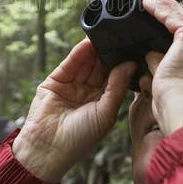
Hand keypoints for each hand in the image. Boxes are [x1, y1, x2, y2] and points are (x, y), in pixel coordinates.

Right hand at [12, 39, 135, 182]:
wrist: (47, 148)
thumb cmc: (80, 139)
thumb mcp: (105, 112)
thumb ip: (117, 87)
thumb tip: (130, 64)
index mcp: (104, 102)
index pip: (116, 77)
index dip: (124, 63)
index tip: (135, 47)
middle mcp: (89, 92)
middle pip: (101, 67)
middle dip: (110, 52)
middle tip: (122, 35)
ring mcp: (72, 85)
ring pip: (87, 62)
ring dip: (95, 49)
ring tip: (107, 34)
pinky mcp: (56, 80)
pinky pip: (70, 63)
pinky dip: (79, 53)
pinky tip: (88, 42)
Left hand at [142, 0, 182, 135]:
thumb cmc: (181, 110)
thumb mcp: (175, 87)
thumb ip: (165, 68)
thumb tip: (150, 55)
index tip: (171, 30)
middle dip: (177, 17)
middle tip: (163, 6)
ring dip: (167, 8)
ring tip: (153, 0)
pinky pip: (174, 18)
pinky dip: (160, 10)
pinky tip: (148, 4)